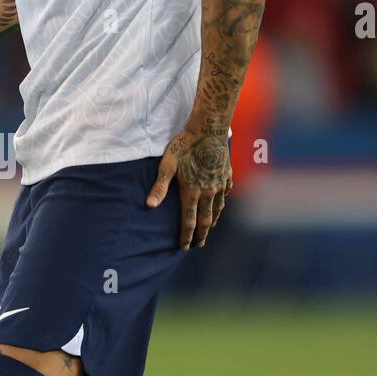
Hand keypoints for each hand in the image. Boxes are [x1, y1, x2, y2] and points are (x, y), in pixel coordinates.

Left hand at [145, 126, 231, 249]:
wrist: (209, 128)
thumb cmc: (184, 145)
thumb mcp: (167, 164)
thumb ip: (160, 187)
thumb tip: (149, 206)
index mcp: (192, 192)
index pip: (189, 221)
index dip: (186, 236)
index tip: (184, 247)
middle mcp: (208, 192)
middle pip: (205, 220)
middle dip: (201, 235)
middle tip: (198, 245)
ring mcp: (219, 185)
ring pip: (217, 209)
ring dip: (212, 222)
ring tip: (209, 229)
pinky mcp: (227, 175)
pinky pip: (225, 195)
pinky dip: (222, 204)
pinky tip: (220, 206)